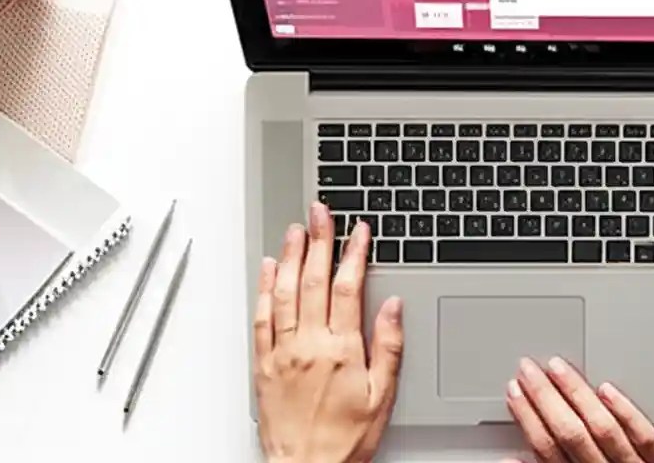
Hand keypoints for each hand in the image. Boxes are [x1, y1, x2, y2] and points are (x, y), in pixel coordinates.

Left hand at [253, 204, 403, 462]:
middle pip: (314, 280)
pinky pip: (262, 318)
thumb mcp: (382, 396)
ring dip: (291, 256)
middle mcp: (308, 345)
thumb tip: (391, 307)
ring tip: (297, 229)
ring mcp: (282, 352)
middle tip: (322, 212)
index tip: (359, 231)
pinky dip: (265, 289)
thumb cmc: (344, 440)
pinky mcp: (263, 364)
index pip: (348, 287)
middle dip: (319, 241)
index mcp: (341, 349)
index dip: (353, 253)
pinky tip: (270, 269)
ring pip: (285, 292)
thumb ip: (388, 347)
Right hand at [506, 357, 653, 462]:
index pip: (546, 451)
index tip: (516, 392)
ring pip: (603, 429)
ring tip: (559, 369)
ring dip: (577, 395)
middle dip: (545, 398)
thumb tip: (510, 462)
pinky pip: (648, 440)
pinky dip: (627, 414)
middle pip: (570, 434)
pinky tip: (609, 391)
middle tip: (529, 369)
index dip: (527, 418)